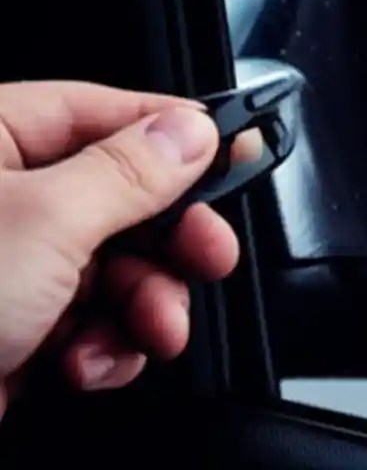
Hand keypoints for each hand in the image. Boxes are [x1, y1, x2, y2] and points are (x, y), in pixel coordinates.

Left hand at [0, 81, 246, 418]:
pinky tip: (89, 363)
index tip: (235, 148)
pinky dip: (106, 347)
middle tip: (208, 255)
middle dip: (170, 240)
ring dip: (146, 305)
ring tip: (150, 329)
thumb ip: (130, 171)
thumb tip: (188, 130)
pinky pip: (92, 320)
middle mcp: (1, 199)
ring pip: (118, 266)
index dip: (176, 132)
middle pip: (124, 197)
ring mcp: (8, 266)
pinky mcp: (13, 328)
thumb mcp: (48, 222)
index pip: (104, 112)